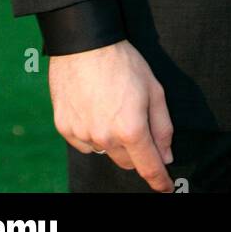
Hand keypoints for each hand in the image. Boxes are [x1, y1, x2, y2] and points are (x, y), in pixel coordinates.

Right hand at [48, 39, 174, 191]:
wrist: (84, 43)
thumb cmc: (122, 62)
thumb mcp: (154, 89)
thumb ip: (162, 126)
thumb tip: (166, 155)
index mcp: (131, 129)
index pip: (148, 167)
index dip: (160, 180)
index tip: (165, 187)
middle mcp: (105, 138)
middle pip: (127, 162)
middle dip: (136, 151)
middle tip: (136, 123)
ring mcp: (83, 135)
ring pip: (105, 152)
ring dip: (112, 140)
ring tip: (111, 107)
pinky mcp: (65, 128)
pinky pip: (84, 143)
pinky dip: (92, 133)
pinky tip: (93, 108)